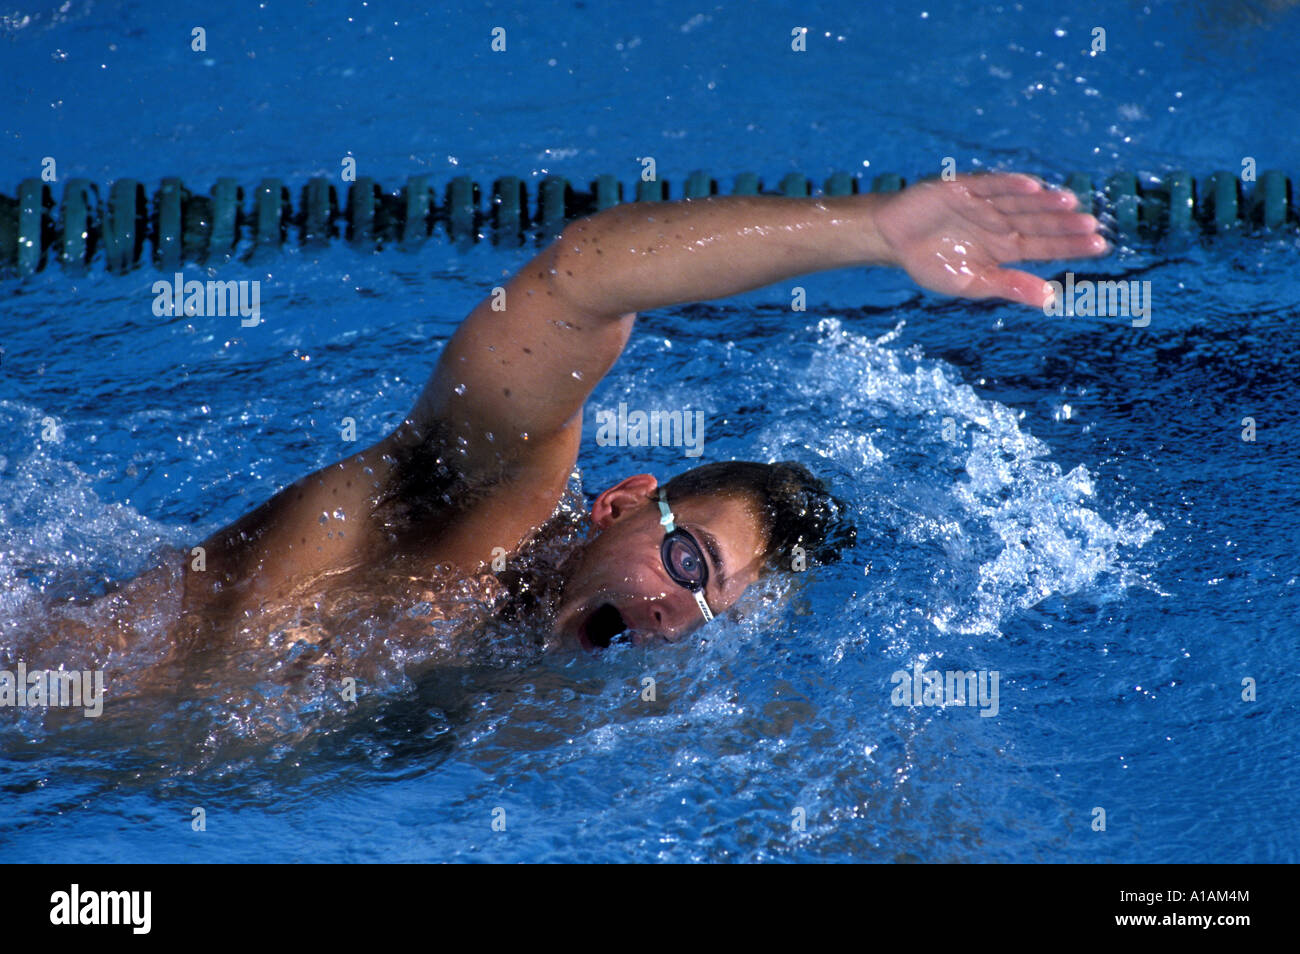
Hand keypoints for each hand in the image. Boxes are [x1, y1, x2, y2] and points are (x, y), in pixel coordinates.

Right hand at [873, 173, 1108, 308]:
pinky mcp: (964, 188)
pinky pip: (991, 184)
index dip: (1071, 245)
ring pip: (1021, 201)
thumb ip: (1008, 287)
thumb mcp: (971, 284)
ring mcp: (985, 203)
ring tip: (1070, 203)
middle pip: (1039, 221)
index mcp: (1006, 247)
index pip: (1046, 246)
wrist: (892, 241)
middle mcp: (1002, 222)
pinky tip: (1032, 186)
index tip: (1100, 245)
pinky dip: (1010, 184)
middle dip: (1064, 224)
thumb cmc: (931, 264)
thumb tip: (1050, 299)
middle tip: (1092, 224)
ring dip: (1044, 201)